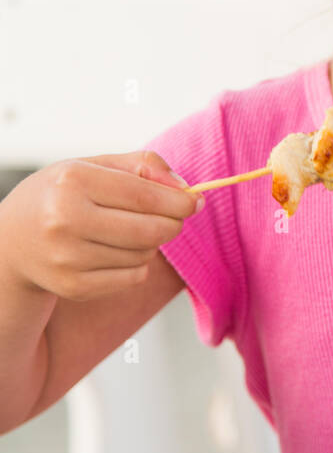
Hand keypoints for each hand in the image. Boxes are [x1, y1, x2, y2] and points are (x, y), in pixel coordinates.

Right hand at [0, 151, 203, 301]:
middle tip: (172, 216)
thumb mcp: (92, 166)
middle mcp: (66, 220)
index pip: (144, 195)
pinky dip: (136, 264)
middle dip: (172, 223)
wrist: (12, 240)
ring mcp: (67, 258)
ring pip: (144, 254)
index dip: (179, 201)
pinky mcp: (73, 287)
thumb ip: (142, 167)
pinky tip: (113, 251)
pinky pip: (132, 277)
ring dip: (150, 243)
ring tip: (126, 230)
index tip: (195, 202)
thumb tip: (185, 189)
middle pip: (150, 230)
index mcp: (73, 182)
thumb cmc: (60, 195)